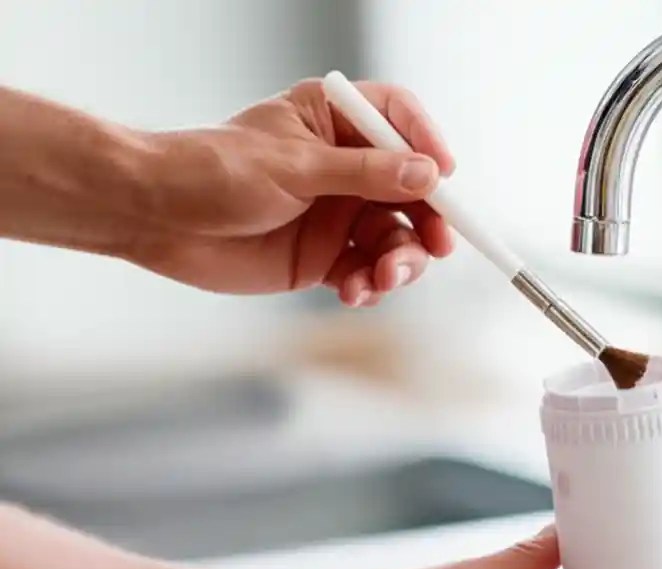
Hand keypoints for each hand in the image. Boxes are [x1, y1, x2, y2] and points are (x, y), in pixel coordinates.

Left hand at [130, 78, 455, 304]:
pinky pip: (368, 272)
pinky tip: (353, 293)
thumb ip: (364, 174)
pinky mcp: (324, 257)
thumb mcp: (295, 168)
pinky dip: (370, 286)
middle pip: (411, 190)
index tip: (444, 176)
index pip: (399, 121)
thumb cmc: (212, 172)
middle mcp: (344, 166)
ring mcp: (337, 214)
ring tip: (383, 279)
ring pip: (396, 238)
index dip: (427, 144)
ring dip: (400, 262)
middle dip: (427, 222)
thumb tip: (427, 175)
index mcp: (334, 122)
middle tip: (436, 248)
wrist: (156, 220)